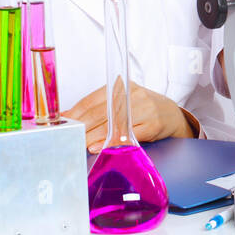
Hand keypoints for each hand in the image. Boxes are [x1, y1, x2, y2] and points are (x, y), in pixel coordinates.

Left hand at [63, 83, 194, 152]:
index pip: (91, 101)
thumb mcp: (120, 102)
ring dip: (92, 137)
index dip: (75, 115)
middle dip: (81, 128)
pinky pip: (127, 135)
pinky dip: (110, 142)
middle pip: (99, 114)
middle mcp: (132, 95)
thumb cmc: (141, 108)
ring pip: (111, 125)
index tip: (63, 125)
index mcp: (120, 86)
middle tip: (68, 138)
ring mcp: (144, 109)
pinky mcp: (152, 124)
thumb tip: (65, 116)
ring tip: (79, 144)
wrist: (171, 114)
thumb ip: (96, 108)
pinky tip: (98, 147)